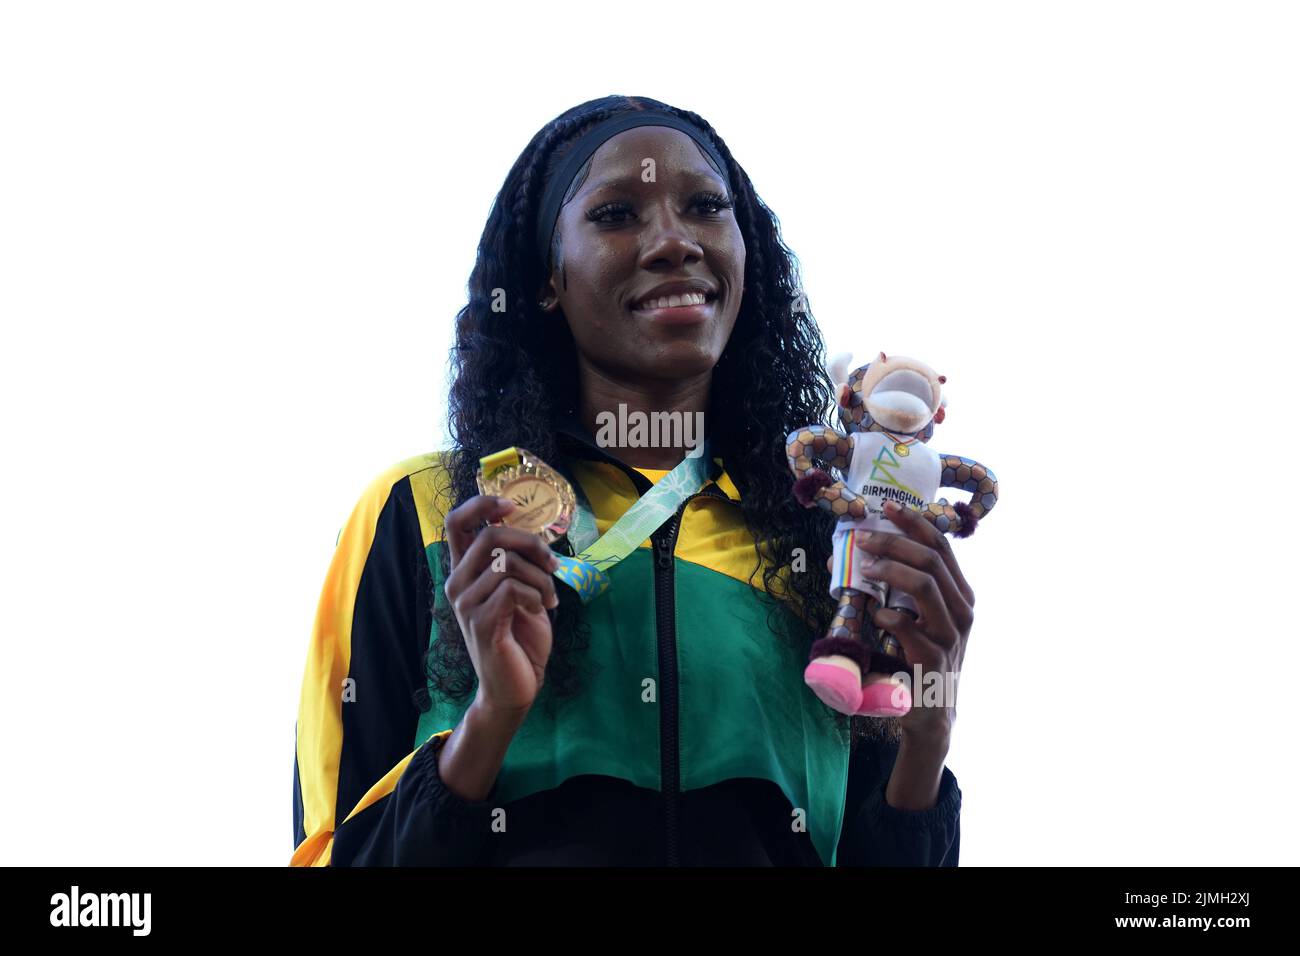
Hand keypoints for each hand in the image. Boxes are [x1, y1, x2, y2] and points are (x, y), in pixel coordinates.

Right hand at [443, 495, 560, 717]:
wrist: (515, 685)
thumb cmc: (520, 636)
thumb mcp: (520, 589)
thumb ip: (515, 561)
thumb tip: (530, 527)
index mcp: (464, 570)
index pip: (455, 522)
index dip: (481, 504)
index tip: (510, 506)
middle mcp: (456, 583)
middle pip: (490, 535)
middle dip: (531, 543)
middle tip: (552, 564)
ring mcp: (465, 603)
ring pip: (507, 563)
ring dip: (541, 578)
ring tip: (549, 597)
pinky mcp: (480, 622)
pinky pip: (512, 589)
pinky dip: (536, 595)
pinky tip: (540, 610)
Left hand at [842, 500, 974, 744]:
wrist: (929, 712)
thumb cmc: (916, 659)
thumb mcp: (911, 617)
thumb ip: (890, 588)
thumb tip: (841, 559)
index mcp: (960, 595)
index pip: (941, 547)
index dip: (915, 523)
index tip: (887, 507)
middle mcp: (963, 611)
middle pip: (932, 560)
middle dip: (896, 543)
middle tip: (865, 541)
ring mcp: (952, 636)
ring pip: (926, 586)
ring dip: (892, 571)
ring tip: (866, 569)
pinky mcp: (935, 660)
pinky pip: (911, 628)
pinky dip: (889, 616)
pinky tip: (876, 616)